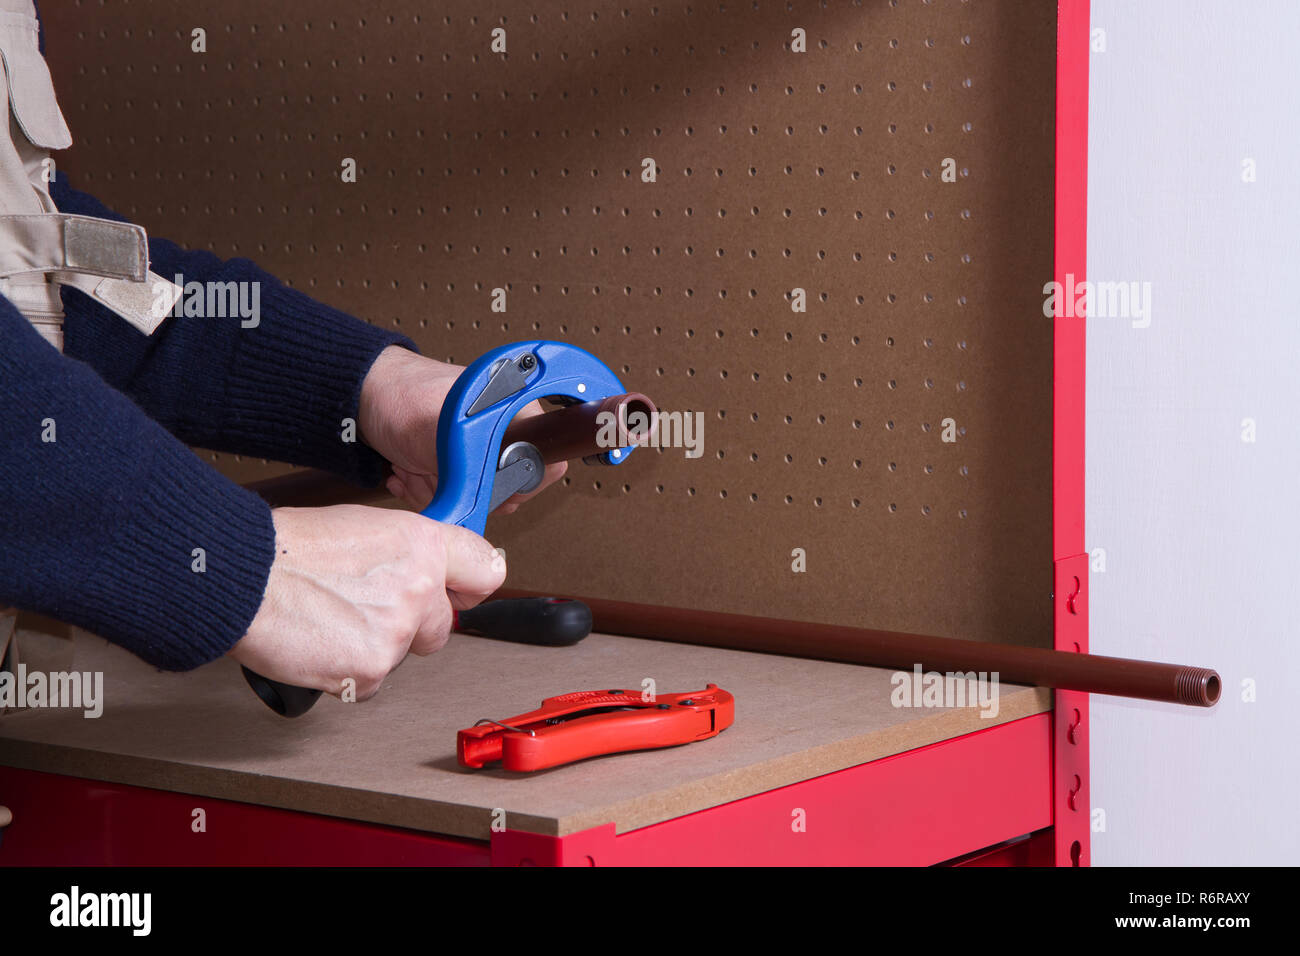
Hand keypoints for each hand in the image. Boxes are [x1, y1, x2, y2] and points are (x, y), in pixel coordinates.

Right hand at [228, 505, 506, 698]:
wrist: (244, 577)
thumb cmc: (290, 547)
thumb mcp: (364, 525)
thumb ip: (406, 552)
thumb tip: (420, 570)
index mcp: (423, 546)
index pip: (487, 571)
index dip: (470, 586)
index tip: (460, 592)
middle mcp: (420, 589)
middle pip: (442, 627)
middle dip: (411, 625)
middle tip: (365, 609)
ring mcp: (397, 634)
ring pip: (401, 655)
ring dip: (374, 647)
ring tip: (331, 618)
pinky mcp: (370, 672)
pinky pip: (371, 682)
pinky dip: (348, 671)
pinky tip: (321, 642)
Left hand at [358, 345, 566, 511]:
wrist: (361, 396)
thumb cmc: (403, 397)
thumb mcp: (447, 432)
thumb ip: (484, 460)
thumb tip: (515, 490)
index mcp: (517, 412)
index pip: (546, 466)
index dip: (517, 486)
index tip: (483, 484)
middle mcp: (504, 431)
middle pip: (506, 490)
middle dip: (465, 488)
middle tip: (435, 469)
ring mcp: (478, 449)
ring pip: (474, 497)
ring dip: (439, 489)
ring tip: (415, 465)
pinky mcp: (455, 464)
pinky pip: (452, 496)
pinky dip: (427, 489)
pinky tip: (408, 470)